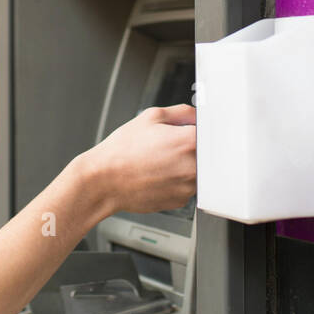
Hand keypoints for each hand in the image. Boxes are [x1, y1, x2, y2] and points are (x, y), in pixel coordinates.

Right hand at [82, 104, 196, 214]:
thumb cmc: (121, 152)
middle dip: (190, 149)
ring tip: (158, 162)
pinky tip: (156, 175)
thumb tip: (195, 116)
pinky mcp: (180, 201)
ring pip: (195, 172)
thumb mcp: (150, 117)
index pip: (209, 132)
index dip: (197, 130)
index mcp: (189, 142)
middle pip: (204, 154)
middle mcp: (193, 166)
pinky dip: (174, 181)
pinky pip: (185, 187)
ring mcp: (187, 186)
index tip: (187, 132)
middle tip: (167, 147)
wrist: (103, 181)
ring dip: (183, 166)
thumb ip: (181, 112)